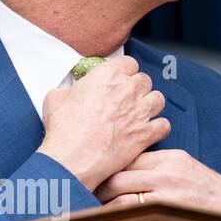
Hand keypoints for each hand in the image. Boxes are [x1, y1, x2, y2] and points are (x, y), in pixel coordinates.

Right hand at [37, 55, 169, 190]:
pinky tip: (147, 130)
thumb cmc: (63, 129)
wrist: (72, 158)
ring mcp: (140, 112)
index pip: (128, 62)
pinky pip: (164, 125)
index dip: (123, 70)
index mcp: (107, 75)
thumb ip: (70, 88)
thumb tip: (72, 90)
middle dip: (137, 87)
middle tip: (126, 97)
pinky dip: (157, 127)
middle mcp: (128, 90)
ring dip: (150, 104)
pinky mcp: (146, 134)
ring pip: (158, 99)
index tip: (119, 78)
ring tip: (139, 111)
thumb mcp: (56, 97)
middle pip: (145, 79)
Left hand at [95, 149, 220, 220]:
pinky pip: (133, 211)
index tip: (88, 173)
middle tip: (78, 192)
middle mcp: (166, 171)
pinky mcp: (169, 210)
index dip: (104, 167)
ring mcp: (168, 191)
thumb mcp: (184, 169)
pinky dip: (115, 216)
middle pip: (118, 174)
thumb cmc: (209, 193)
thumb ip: (156, 166)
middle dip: (96, 185)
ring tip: (86, 209)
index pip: (126, 157)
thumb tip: (122, 169)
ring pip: (121, 194)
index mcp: (169, 157)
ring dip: (102, 203)